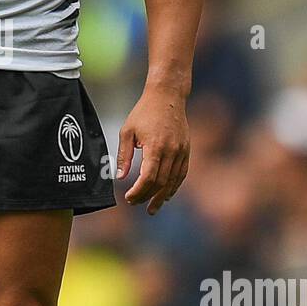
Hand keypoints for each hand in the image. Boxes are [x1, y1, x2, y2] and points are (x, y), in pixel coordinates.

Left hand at [116, 85, 189, 215]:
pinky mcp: (186, 150)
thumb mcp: (127, 131)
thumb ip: (124, 155)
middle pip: (160, 183)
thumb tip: (120, 177)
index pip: (148, 178)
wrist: (167, 96)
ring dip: (161, 197)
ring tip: (151, 209)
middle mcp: (171, 151)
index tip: (128, 198)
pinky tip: (165, 196)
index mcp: (156, 146)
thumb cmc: (144, 112)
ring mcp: (181, 151)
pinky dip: (174, 187)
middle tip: (134, 203)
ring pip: (172, 182)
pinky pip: (181, 174)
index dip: (138, 191)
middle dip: (146, 196)